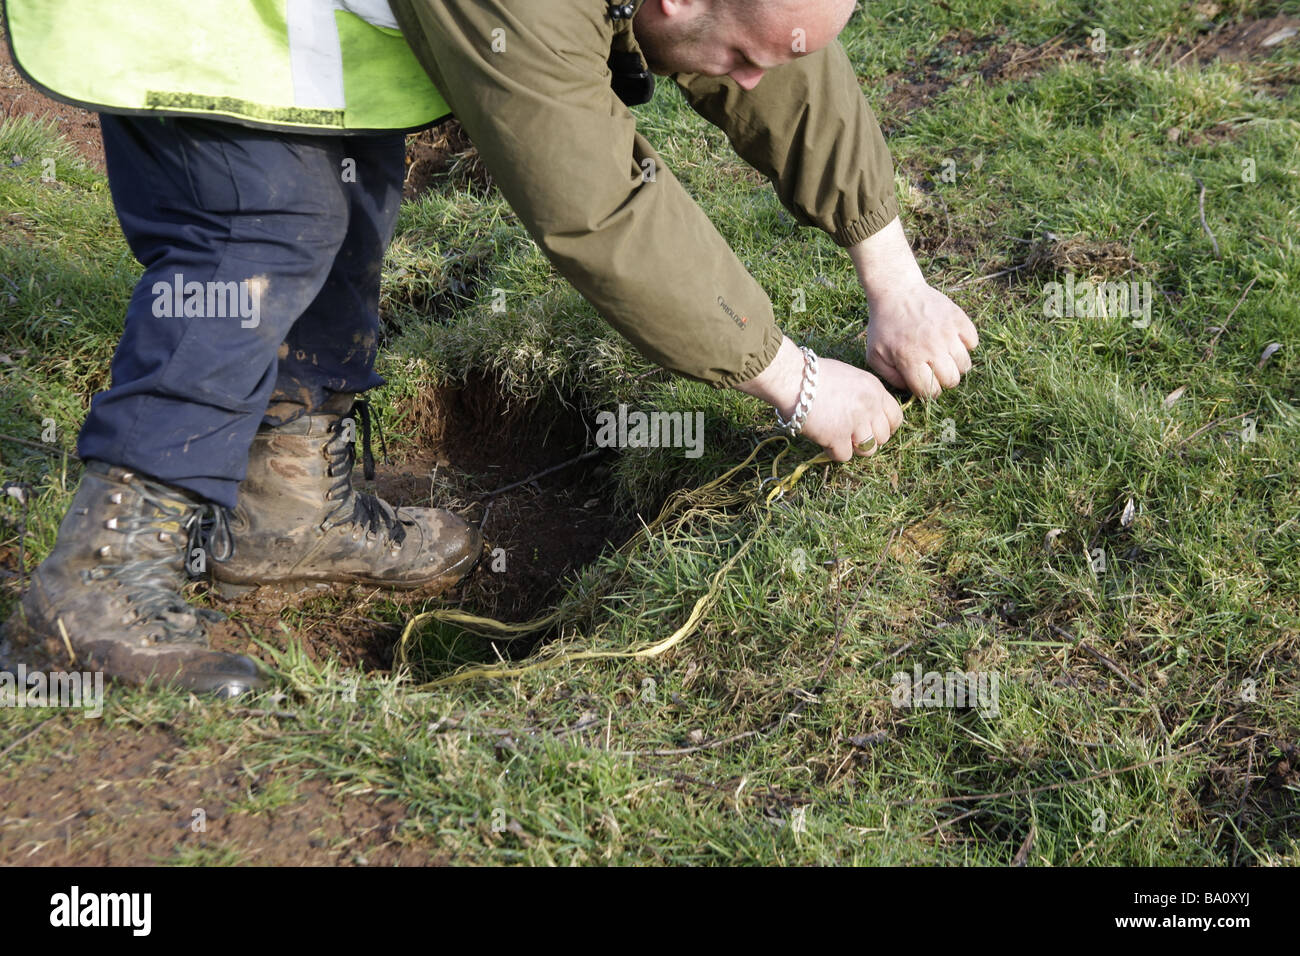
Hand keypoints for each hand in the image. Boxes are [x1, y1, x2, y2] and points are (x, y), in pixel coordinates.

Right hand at [735, 337, 902, 462]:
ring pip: (868, 450)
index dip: (886, 427)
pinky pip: (845, 456)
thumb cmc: (813, 374)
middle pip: (883, 437)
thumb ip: (863, 395)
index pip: (896, 417)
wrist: (792, 379)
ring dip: (854, 447)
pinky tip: (824, 440)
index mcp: (875, 389)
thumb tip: (866, 414)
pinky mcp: (837, 437)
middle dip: (869, 439)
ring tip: (839, 438)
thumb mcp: (849, 376)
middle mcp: (869, 406)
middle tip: (852, 435)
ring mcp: (855, 423)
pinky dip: (834, 452)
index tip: (875, 430)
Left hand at [848, 217, 978, 397]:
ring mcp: (947, 332)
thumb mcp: (875, 354)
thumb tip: (911, 389)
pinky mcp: (958, 319)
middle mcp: (931, 348)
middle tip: (935, 372)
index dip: (928, 392)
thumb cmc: (884, 326)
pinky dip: (966, 345)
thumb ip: (891, 377)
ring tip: (944, 358)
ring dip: (956, 366)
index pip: (930, 390)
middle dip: (944, 382)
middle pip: (952, 380)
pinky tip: (952, 341)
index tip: (925, 385)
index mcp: (910, 359)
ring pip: (965, 364)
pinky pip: (973, 342)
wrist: (897, 292)